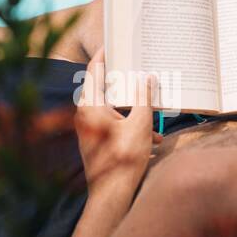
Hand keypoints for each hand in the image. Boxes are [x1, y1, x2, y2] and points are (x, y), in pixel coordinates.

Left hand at [75, 49, 157, 197]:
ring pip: (111, 108)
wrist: (111, 194)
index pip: (94, 70)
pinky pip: (112, 123)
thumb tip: (147, 77)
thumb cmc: (123, 159)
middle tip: (136, 67)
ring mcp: (88, 129)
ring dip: (132, 108)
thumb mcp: (140, 124)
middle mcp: (84, 114)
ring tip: (152, 106)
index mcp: (90, 105)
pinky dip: (129, 124)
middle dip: (123, 81)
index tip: (112, 42)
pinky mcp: (94, 141)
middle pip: (103, 88)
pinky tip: (151, 136)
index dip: (104, 54)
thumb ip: (144, 98)